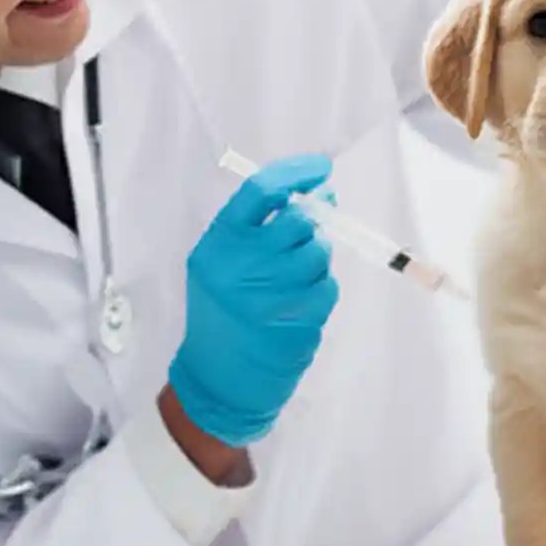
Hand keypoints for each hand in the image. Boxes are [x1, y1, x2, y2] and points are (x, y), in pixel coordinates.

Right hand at [168, 153, 339, 448]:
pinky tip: (298, 305)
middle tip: (322, 217)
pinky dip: (321, 291)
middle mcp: (240, 267)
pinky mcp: (294, 322)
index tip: (321, 168)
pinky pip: (327, 288)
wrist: (219, 377)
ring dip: (319, 258)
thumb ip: (258, 230)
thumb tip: (316, 194)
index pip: (261, 192)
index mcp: (219, 245)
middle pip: (300, 220)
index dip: (297, 173)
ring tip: (299, 274)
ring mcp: (269, 296)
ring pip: (319, 254)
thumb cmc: (224, 312)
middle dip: (317, 218)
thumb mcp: (223, 264)